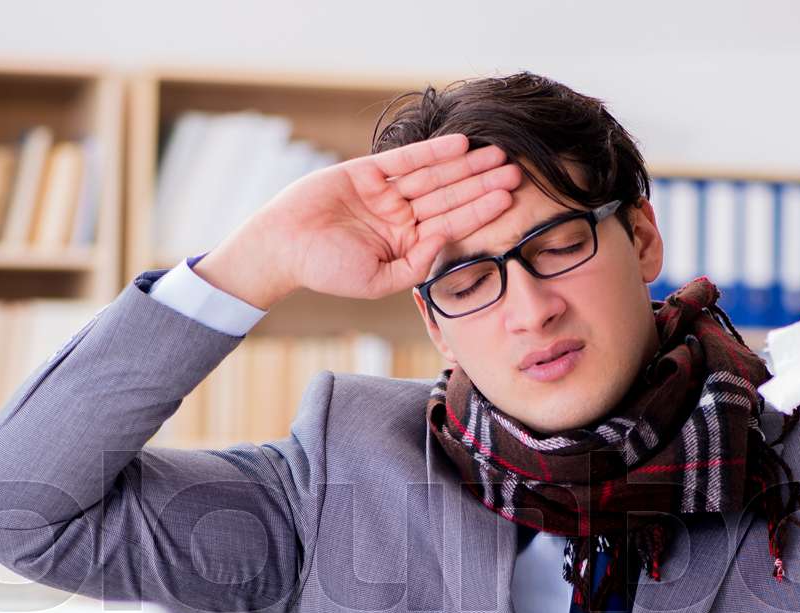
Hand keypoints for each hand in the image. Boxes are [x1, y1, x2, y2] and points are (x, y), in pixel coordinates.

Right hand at [192, 134, 521, 308]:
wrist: (283, 248)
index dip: (481, 210)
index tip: (510, 200)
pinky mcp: (366, 172)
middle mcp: (401, 216)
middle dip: (482, 183)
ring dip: (465, 165)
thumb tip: (445, 246)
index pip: (452, 224)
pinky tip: (460, 144)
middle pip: (450, 196)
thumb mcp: (377, 281)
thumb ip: (414, 266)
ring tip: (497, 154)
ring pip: (433, 176)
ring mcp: (385, 193)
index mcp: (407, 243)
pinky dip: (431, 152)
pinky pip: (405, 160)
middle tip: (516, 170)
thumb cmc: (326, 270)